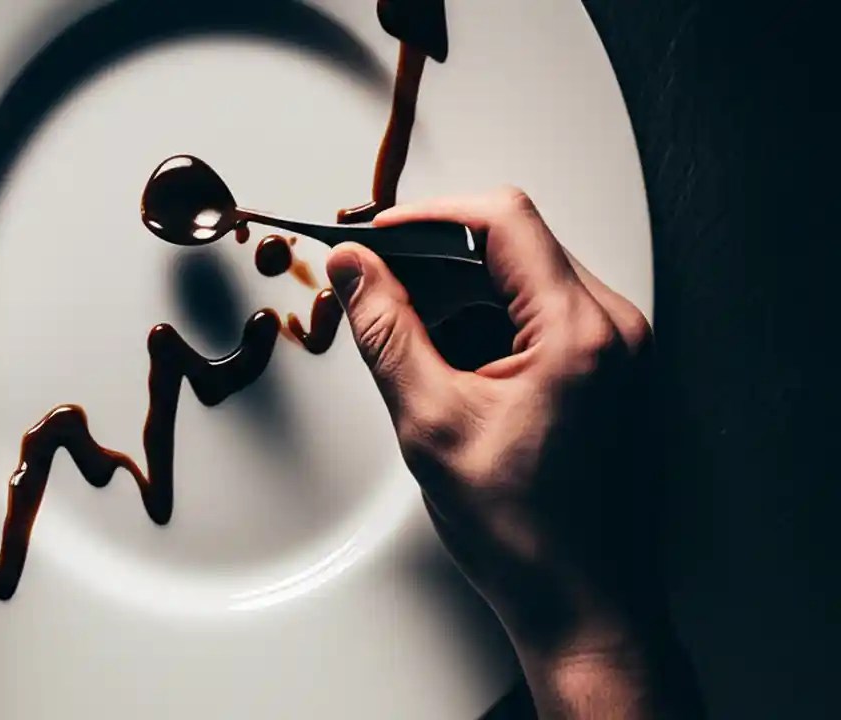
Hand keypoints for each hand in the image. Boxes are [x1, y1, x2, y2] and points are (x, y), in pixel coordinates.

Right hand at [326, 188, 701, 717]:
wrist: (580, 601)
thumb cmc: (524, 532)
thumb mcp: (431, 422)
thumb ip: (387, 331)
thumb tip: (354, 269)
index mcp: (579, 332)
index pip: (504, 220)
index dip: (428, 217)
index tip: (376, 237)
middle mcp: (612, 327)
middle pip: (515, 244)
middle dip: (436, 257)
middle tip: (376, 283)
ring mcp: (617, 348)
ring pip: (524, 278)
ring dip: (461, 293)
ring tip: (412, 339)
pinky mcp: (609, 369)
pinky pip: (541, 315)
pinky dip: (488, 324)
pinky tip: (451, 365)